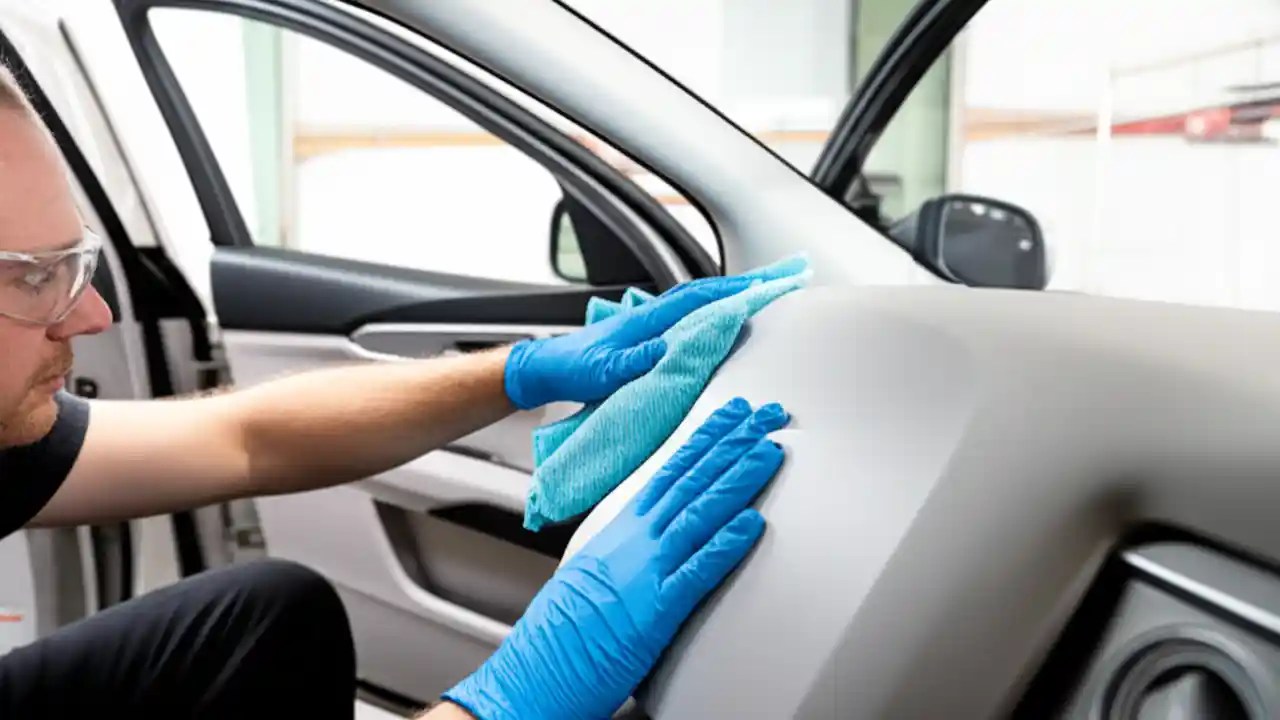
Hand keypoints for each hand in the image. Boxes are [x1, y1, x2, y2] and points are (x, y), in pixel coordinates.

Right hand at [442, 398, 788, 719]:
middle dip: (731, 444)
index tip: (731, 415)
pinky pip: (695, 572)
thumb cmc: (566, 629)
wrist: (537, 669)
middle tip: (766, 416)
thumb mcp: (599, 570)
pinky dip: (724, 545)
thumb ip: (632, 545)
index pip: (670, 471)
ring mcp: (646, 571)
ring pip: (697, 513)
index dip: (704, 439)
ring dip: (736, 480)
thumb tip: (661, 532)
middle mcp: (635, 541)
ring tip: (768, 452)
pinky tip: (750, 524)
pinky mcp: (656, 610)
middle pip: (689, 481)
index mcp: (623, 529)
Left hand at [502, 276, 755, 408]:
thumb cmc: (574, 369)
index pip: (707, 298)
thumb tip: (668, 349)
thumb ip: (633, 361)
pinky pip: (699, 311)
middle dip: (758, 280)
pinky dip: (725, 304)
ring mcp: (658, 318)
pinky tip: (739, 308)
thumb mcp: (601, 372)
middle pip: (717, 289)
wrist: (548, 366)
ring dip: (744, 289)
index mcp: (651, 320)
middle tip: (796, 270)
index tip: (779, 283)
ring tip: (779, 284)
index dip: (745, 290)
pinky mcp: (657, 329)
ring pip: (710, 297)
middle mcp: (658, 313)